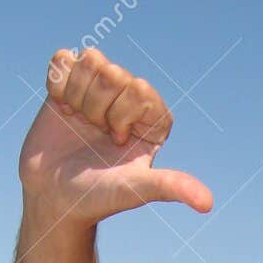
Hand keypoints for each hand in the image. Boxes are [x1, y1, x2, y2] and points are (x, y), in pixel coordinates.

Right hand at [18, 47, 212, 224]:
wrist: (54, 199)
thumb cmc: (97, 198)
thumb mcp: (135, 190)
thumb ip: (171, 187)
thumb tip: (207, 204)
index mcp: (152, 119)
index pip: (139, 88)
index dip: (121, 114)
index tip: (117, 142)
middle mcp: (128, 100)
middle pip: (113, 72)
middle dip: (97, 107)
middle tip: (94, 136)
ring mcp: (99, 89)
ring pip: (90, 59)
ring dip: (77, 96)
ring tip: (79, 123)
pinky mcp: (69, 83)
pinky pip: (63, 59)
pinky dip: (57, 85)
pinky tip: (62, 110)